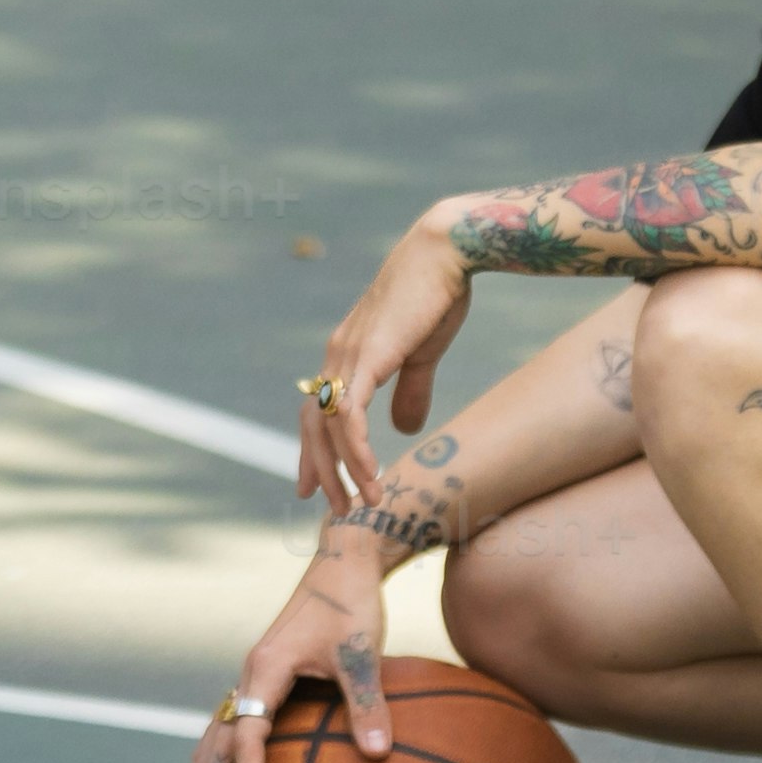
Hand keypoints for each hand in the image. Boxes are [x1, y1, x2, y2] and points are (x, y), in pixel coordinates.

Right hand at [181, 562, 395, 762]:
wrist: (344, 562)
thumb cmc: (353, 605)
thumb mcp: (362, 654)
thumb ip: (368, 703)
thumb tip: (377, 755)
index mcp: (266, 669)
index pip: (249, 737)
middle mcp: (251, 672)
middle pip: (221, 736)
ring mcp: (254, 671)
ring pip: (220, 726)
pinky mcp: (266, 671)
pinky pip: (234, 715)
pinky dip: (222, 744)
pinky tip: (221, 761)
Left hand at [294, 228, 474, 515]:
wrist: (446, 253)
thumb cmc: (436, 296)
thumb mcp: (421, 353)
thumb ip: (410, 390)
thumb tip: (404, 428)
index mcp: (346, 356)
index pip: (319, 411)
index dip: (316, 450)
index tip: (316, 485)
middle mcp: (337, 357)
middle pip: (315, 425)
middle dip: (322, 470)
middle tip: (333, 509)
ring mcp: (347, 356)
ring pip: (332, 427)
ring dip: (346, 470)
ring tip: (364, 502)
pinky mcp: (366, 357)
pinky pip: (352, 415)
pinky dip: (358, 449)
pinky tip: (371, 473)